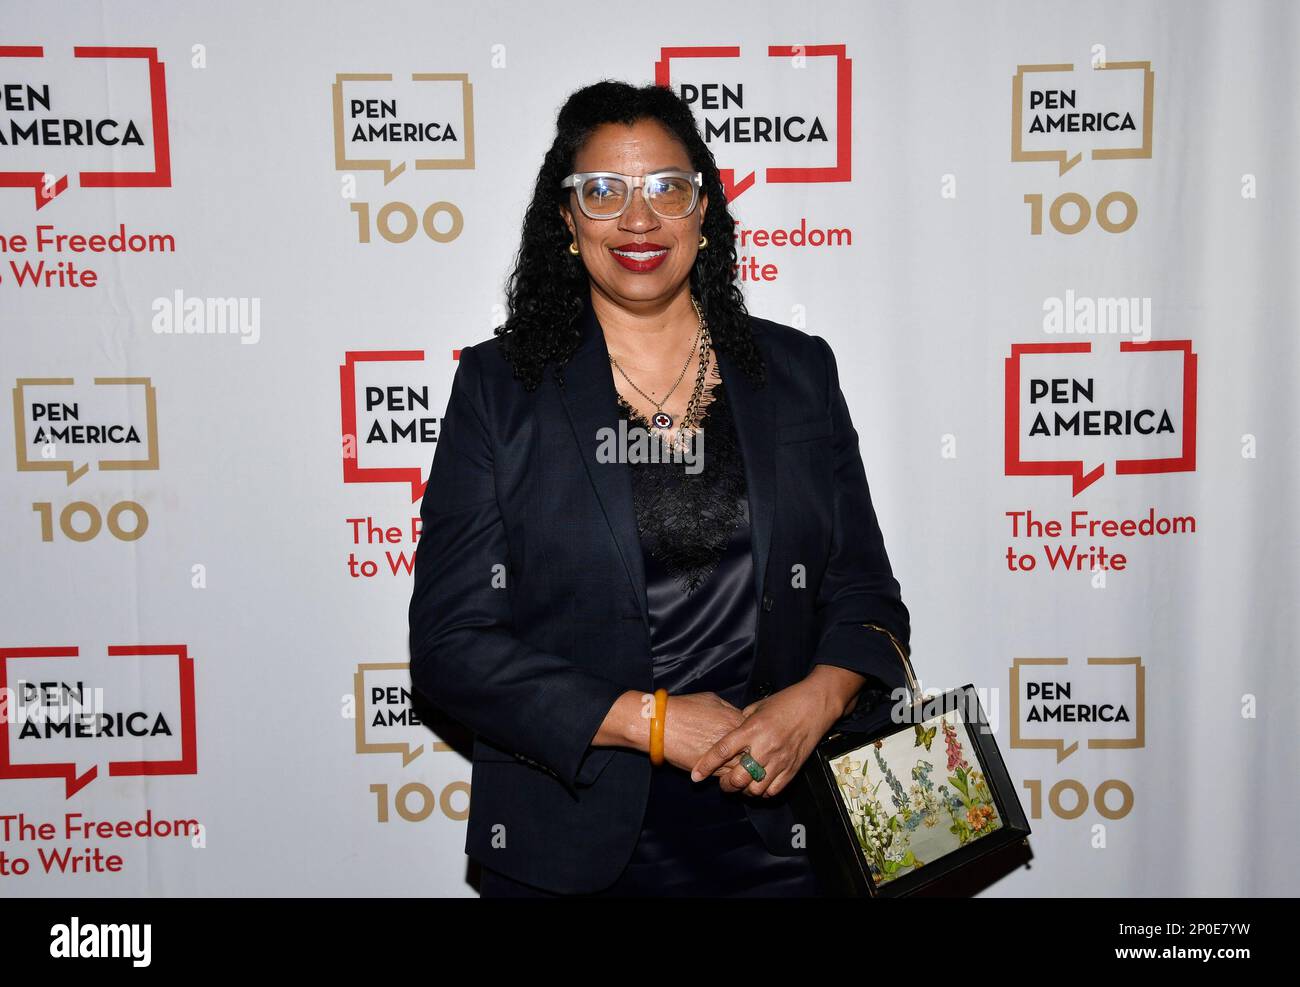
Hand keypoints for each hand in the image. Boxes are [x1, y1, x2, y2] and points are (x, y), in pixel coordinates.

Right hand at [655, 691, 746, 777]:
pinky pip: (728, 777)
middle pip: (755, 753)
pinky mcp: (710, 771)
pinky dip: (731, 777)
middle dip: (755, 754)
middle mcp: (732, 741)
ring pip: (745, 769)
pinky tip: (729, 773)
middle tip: (753, 755)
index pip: (756, 732)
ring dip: (746, 769)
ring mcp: (722, 758)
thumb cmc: (684, 709)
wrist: (660, 725)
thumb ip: (730, 709)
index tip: (753, 737)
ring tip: (745, 768)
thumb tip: (738, 716)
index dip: (755, 735)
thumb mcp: (712, 700)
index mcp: (734, 721)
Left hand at [688, 679, 841, 797]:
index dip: (706, 765)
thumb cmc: (784, 702)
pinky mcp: (793, 769)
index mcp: (752, 729)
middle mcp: (764, 746)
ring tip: (742, 785)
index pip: (722, 751)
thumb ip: (740, 722)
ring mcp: (779, 760)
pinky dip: (763, 792)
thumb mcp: (757, 707)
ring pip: (755, 789)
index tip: (696, 776)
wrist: (814, 705)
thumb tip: (727, 733)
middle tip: (723, 783)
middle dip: (726, 785)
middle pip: (737, 778)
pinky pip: (773, 791)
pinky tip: (759, 785)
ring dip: (744, 790)